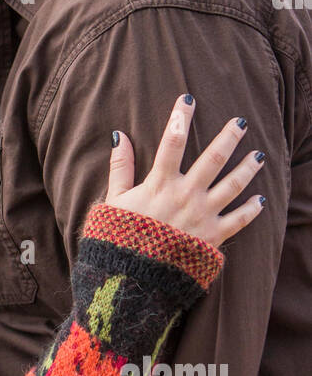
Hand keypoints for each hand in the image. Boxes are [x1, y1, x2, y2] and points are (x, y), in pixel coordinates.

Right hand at [107, 94, 265, 248]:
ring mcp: (203, 215)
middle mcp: (186, 195)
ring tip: (259, 155)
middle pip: (212, 158)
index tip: (188, 98)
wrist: (134, 277)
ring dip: (248, 168)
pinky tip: (261, 199)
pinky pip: (239, 220)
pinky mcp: (213, 237)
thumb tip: (120, 135)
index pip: (173, 141)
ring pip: (232, 185)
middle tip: (241, 122)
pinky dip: (252, 209)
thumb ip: (120, 167)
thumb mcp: (114, 200)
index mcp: (160, 183)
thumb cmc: (119, 238)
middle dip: (229, 137)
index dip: (180, 117)